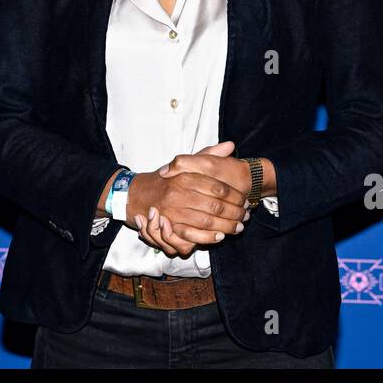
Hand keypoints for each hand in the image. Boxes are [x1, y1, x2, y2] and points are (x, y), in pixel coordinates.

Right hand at [126, 144, 249, 257]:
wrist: (136, 194)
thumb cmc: (165, 179)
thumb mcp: (185, 163)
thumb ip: (208, 154)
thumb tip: (230, 145)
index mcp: (186, 176)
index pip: (218, 187)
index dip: (235, 196)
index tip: (245, 200)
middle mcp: (179, 193)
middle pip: (215, 206)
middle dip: (235, 213)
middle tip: (246, 216)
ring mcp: (173, 211)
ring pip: (207, 222)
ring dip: (226, 227)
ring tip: (239, 227)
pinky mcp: (169, 227)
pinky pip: (192, 235)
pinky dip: (208, 237)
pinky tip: (220, 236)